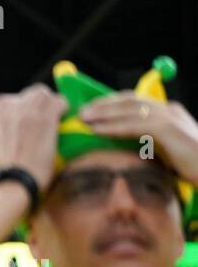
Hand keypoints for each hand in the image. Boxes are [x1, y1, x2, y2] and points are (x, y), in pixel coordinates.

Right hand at [0, 84, 68, 193]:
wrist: (15, 179)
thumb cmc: (9, 166)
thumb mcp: (1, 138)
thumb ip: (11, 123)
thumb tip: (25, 120)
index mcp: (1, 107)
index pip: (19, 97)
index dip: (28, 108)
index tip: (30, 121)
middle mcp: (14, 104)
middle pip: (35, 92)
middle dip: (42, 105)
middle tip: (45, 122)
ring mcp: (30, 109)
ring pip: (48, 95)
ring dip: (53, 107)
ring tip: (52, 124)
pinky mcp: (46, 116)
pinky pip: (61, 103)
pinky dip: (63, 112)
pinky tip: (60, 125)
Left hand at [81, 94, 197, 185]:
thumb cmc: (192, 165)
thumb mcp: (167, 151)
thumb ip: (150, 143)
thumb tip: (126, 147)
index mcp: (168, 113)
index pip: (135, 101)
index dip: (111, 103)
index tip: (91, 109)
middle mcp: (169, 110)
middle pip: (130, 101)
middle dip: (103, 104)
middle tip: (80, 111)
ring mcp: (170, 117)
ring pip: (131, 110)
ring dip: (104, 113)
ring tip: (83, 119)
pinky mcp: (169, 129)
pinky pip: (136, 125)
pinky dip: (114, 127)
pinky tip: (97, 130)